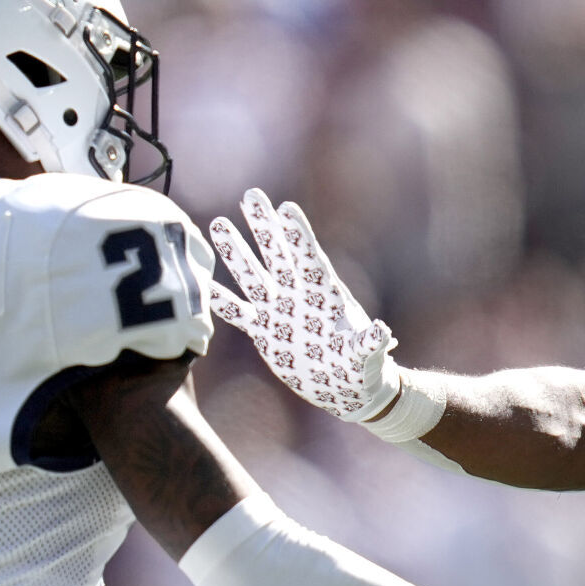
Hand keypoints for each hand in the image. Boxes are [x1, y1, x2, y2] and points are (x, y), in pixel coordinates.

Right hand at [207, 189, 400, 422]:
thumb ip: (370, 344)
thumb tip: (381, 332)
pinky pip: (239, 313)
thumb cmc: (364, 370)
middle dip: (264, 226)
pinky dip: (222, 301)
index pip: (308, 258)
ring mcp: (279, 312)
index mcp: (325, 295)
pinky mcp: (265, 333)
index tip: (286, 208)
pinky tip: (203, 283)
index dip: (298, 235)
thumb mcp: (367, 357)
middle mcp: (298, 297)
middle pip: (278, 255)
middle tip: (252, 195)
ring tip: (219, 225)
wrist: (348, 391)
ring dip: (236, 253)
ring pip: (253, 277)